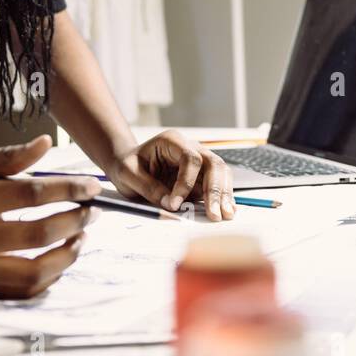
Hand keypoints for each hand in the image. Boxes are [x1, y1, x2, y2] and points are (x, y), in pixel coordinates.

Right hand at [0, 135, 100, 297]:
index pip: (27, 195)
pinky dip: (49, 276)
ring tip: (81, 234)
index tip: (90, 186)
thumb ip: (7, 157)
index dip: (66, 189)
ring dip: (68, 254)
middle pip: (35, 235)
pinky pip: (22, 292)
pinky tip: (60, 256)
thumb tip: (47, 144)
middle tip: (92, 210)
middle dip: (74, 220)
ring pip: (32, 273)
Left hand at [106, 129, 234, 221]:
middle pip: (212, 163)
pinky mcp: (201, 177)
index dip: (186, 182)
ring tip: (225, 214)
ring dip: (224, 194)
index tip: (174, 204)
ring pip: (220, 173)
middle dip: (215, 189)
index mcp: (172, 141)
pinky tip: (227, 210)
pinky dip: (223, 198)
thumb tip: (170, 205)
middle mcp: (190, 148)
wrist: (129, 165)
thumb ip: (147, 187)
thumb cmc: (128, 165)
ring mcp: (198, 162)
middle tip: (214, 213)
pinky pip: (218, 185)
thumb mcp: (127, 173)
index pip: (190, 159)